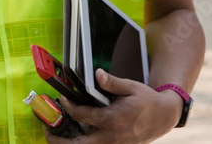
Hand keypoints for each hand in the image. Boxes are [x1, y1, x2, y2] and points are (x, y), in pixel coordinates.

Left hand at [44, 70, 180, 143]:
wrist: (164, 117)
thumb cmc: (147, 101)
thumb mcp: (130, 87)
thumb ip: (111, 82)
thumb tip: (96, 74)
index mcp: (112, 119)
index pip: (81, 115)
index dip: (68, 106)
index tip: (62, 100)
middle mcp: (111, 136)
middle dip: (58, 140)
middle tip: (47, 131)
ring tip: (55, 137)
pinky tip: (74, 138)